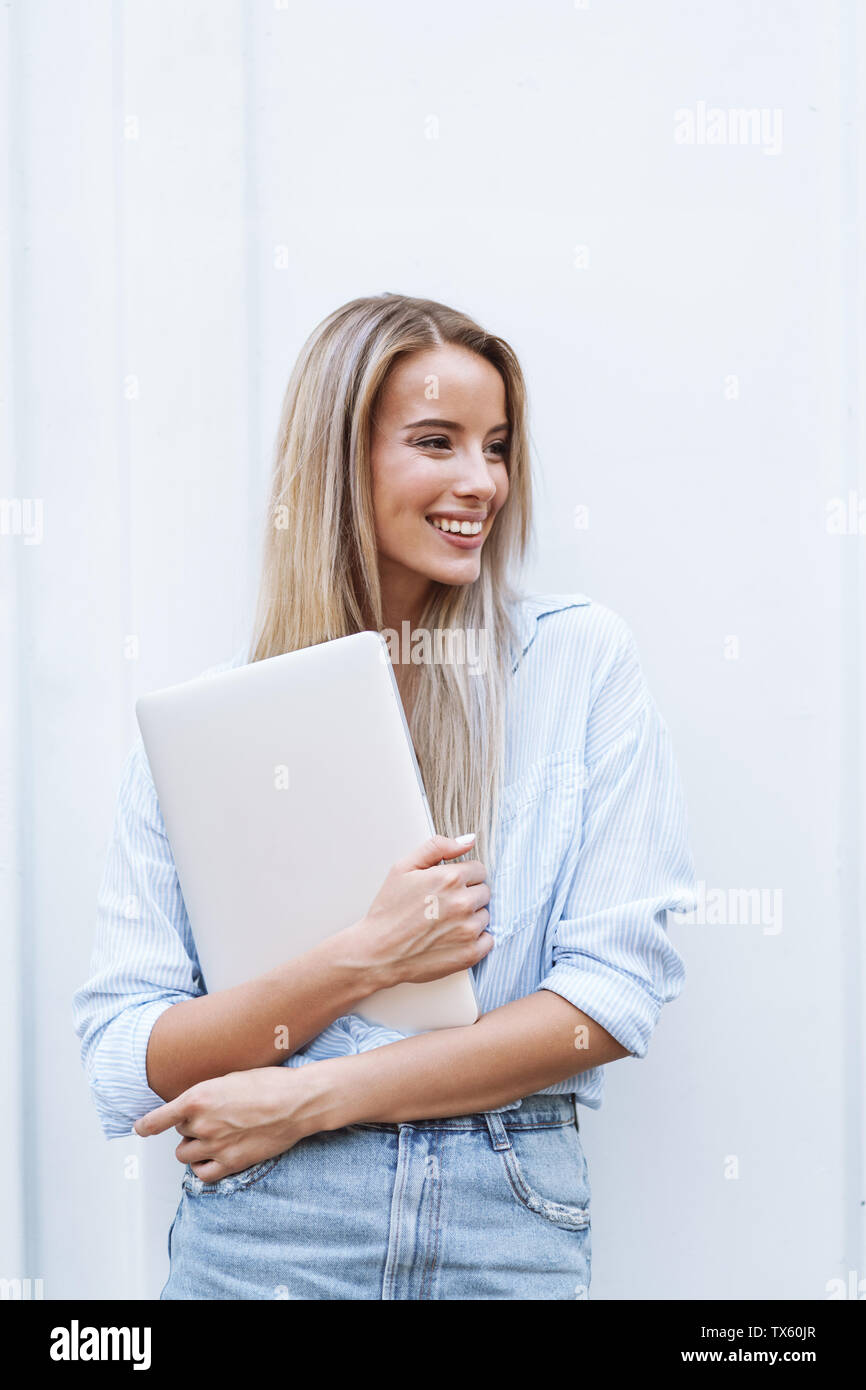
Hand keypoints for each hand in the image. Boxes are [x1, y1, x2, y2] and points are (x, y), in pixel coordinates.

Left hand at [133, 1065, 340, 1181]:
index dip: (146, 1125)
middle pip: (178, 1132)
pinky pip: (202, 1174)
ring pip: (185, 1154)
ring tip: (211, 1137)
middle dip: (189, 1126)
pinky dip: (202, 1167)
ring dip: (193, 1146)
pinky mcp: (231, 1162)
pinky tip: (211, 1158)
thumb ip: (206, 1094)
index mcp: (198, 1098)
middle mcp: (202, 1123)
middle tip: (210, 1118)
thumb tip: (194, 1106)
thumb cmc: (269, 1084)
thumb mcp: (230, 1078)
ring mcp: (215, 1145)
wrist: (296, 1102)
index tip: (140, 1128)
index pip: (159, 1118)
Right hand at [335, 833, 493, 990]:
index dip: (462, 876)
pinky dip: (475, 940)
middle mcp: (463, 902)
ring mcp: (468, 930)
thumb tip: (468, 840)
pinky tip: (453, 939)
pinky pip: (488, 941)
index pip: (479, 870)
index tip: (447, 887)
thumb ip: (437, 847)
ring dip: (471, 918)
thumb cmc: (388, 911)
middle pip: (484, 892)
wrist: (377, 953)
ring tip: (443, 924)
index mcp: (450, 878)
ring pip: (484, 916)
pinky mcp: (470, 953)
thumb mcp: (404, 868)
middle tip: (443, 906)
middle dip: (467, 895)